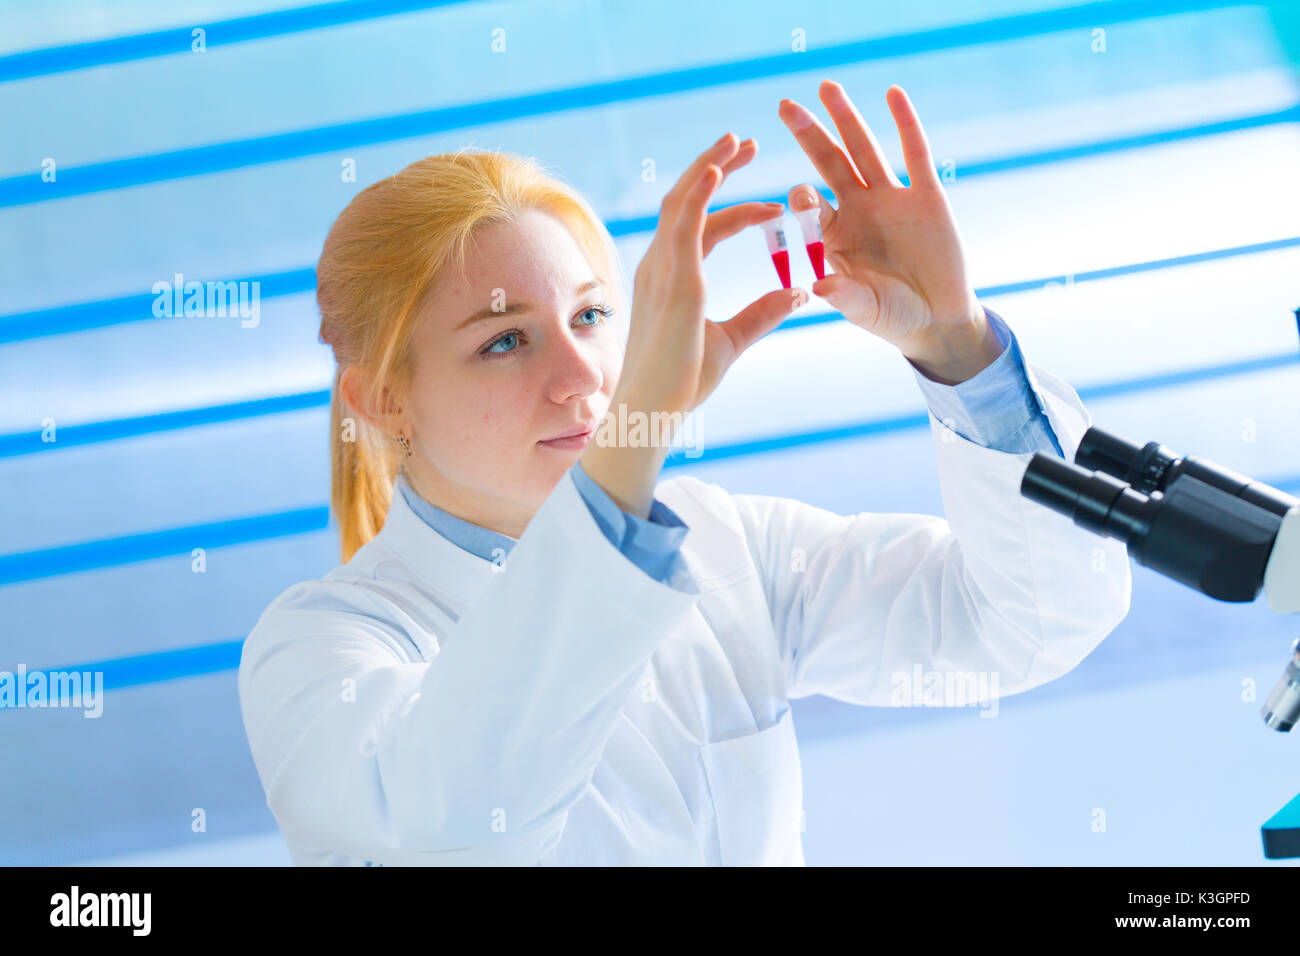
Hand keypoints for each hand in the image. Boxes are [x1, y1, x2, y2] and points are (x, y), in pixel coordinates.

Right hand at [615, 133, 807, 417]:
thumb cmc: (681, 382)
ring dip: (710, 167)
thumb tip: (797, 293)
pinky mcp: (673, 281)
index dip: (734, 207)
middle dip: (716, 167)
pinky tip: (717, 169)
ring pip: (683, 202)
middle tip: (746, 142)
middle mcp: (661, 265)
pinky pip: (684, 225)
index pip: (703, 227)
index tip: (771, 204)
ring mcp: (663, 269)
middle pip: (686, 200)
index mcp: (671, 277)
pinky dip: (700, 192)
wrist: (654, 409)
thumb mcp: (731, 341)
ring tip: (737, 141)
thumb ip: (762, 314)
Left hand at [779, 80, 1000, 383]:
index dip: (804, 197)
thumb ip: (845, 296)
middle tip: (785, 106)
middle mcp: (858, 209)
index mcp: (834, 235)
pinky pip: (915, 154)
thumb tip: (819, 284)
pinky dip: (905, 124)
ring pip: (865, 150)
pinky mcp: (927, 197)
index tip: (800, 196)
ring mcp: (892, 199)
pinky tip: (892, 94)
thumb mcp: (865, 310)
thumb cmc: (893, 317)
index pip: (812, 206)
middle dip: (809, 134)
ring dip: (847, 118)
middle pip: (829, 163)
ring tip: (827, 87)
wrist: (937, 321)